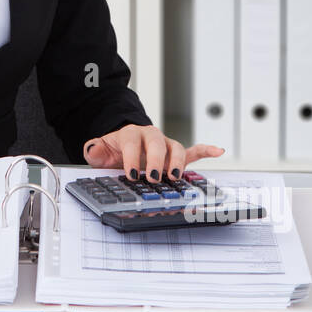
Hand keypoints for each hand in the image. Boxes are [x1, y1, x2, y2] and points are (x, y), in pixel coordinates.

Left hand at [82, 124, 223, 181]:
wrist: (124, 144)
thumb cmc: (115, 149)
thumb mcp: (101, 150)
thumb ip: (96, 150)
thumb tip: (93, 150)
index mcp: (131, 134)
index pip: (132, 142)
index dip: (132, 157)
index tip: (132, 174)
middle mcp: (151, 136)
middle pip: (157, 144)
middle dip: (156, 160)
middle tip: (153, 177)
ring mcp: (166, 145)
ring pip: (176, 148)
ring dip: (177, 162)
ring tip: (175, 177)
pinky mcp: (176, 154)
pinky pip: (194, 151)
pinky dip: (206, 150)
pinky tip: (218, 151)